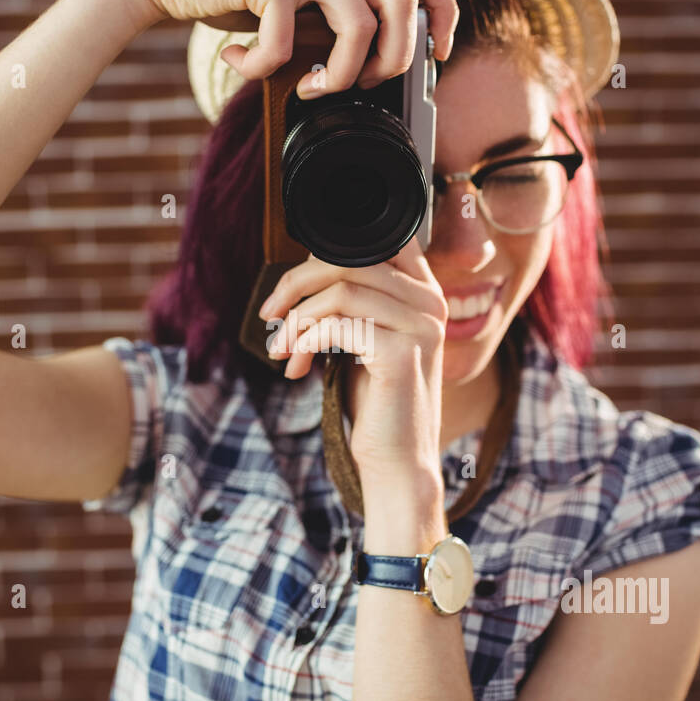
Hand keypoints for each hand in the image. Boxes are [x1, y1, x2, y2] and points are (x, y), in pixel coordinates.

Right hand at [125, 0, 458, 94]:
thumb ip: (333, 8)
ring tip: (307, 87)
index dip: (443, 14)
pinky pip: (289, 45)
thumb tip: (372, 60)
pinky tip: (241, 63)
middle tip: (361, 84)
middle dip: (393, 61)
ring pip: (360, 30)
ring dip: (338, 76)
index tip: (436, 54)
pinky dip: (263, 69)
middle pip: (405, 4)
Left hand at [258, 239, 448, 490]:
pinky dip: (305, 342)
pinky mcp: (402, 355)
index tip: (292, 285)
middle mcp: (430, 302)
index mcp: (423, 291)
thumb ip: (348, 300)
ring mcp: (421, 326)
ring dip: (296, 320)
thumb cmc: (376, 402)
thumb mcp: (361, 339)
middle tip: (269, 315)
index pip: (379, 239)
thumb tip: (307, 264)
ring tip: (281, 351)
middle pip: (351, 259)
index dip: (328, 249)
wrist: (397, 461)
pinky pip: (338, 326)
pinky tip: (297, 367)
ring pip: (340, 291)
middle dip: (296, 283)